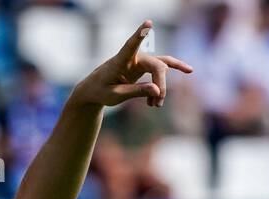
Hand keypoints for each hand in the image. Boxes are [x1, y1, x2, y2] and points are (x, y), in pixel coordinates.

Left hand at [70, 19, 192, 109]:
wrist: (94, 90)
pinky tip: (174, 84)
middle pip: (156, 66)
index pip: (131, 45)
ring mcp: (139, 60)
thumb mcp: (116, 96)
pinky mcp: (143, 66)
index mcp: (120, 60)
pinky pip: (161, 68)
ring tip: (157, 105)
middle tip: (157, 104)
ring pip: (161, 66)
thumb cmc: (101, 91)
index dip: (140, 35)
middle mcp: (132, 57)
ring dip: (163, 86)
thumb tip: (158, 91)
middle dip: (160, 86)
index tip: (148, 23)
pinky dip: (164, 81)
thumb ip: (136, 92)